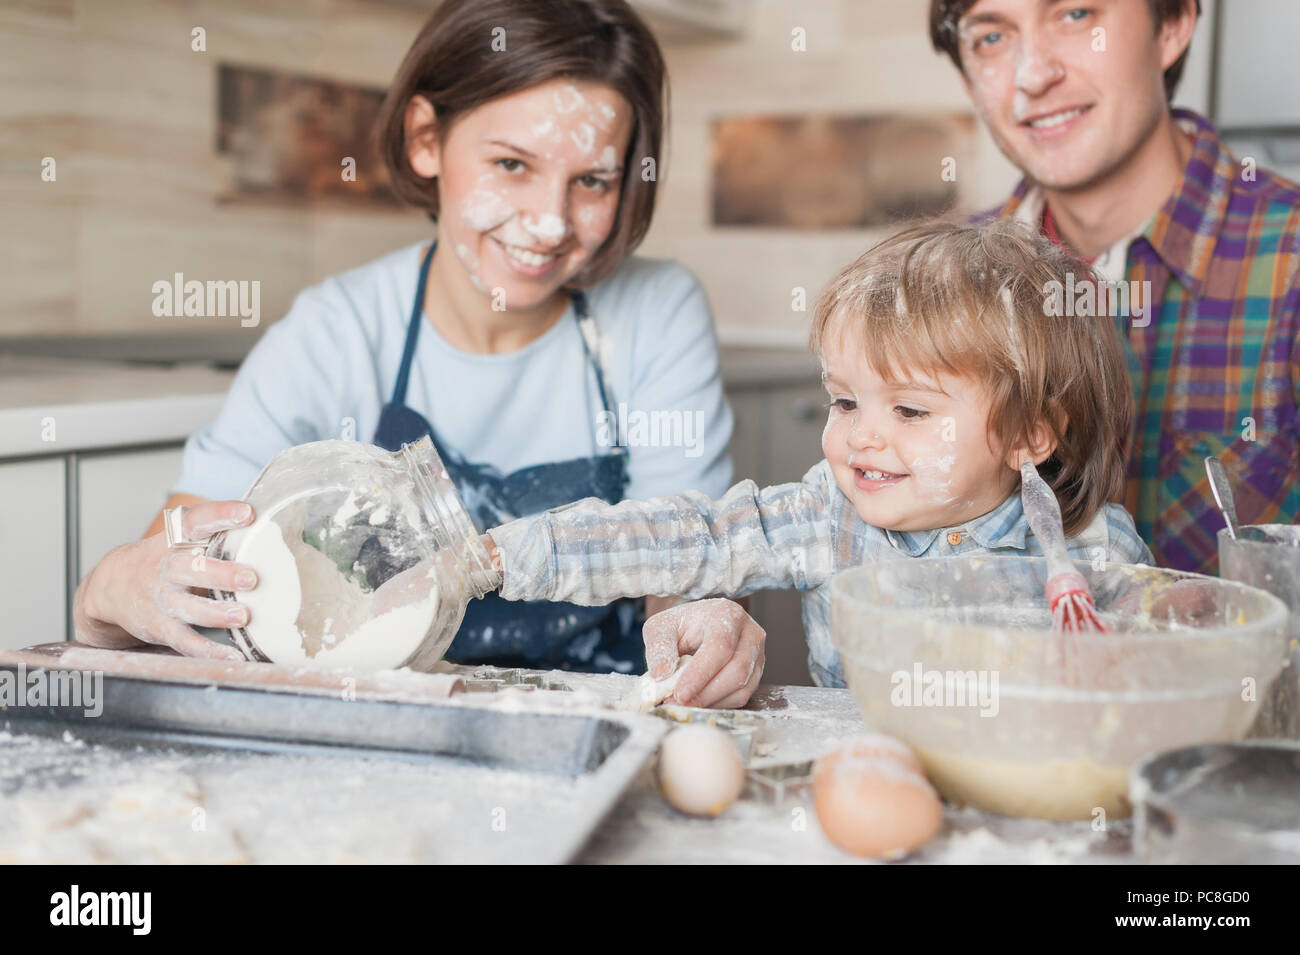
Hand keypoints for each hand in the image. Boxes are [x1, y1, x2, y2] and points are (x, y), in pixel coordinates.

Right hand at [72, 500, 256, 660]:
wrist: (110, 588)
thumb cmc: (162, 561)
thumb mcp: (177, 541)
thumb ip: (213, 533)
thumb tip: (264, 524)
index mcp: (173, 541)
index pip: (195, 522)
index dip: (220, 515)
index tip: (247, 513)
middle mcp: (165, 569)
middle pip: (190, 568)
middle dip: (221, 573)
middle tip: (251, 578)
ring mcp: (161, 600)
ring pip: (188, 607)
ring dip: (216, 613)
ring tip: (242, 616)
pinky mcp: (160, 627)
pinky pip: (185, 642)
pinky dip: (209, 651)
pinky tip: (233, 656)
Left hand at [643, 597, 764, 708]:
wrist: (697, 627)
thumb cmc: (680, 627)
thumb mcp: (660, 628)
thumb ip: (658, 648)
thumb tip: (660, 675)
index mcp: (727, 614)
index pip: (720, 646)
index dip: (701, 673)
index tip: (680, 693)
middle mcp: (750, 633)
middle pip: (736, 670)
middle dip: (705, 693)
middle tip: (678, 703)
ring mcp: (757, 654)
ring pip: (742, 687)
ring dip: (711, 701)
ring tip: (684, 704)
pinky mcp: (756, 673)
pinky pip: (742, 696)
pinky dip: (718, 704)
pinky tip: (699, 702)